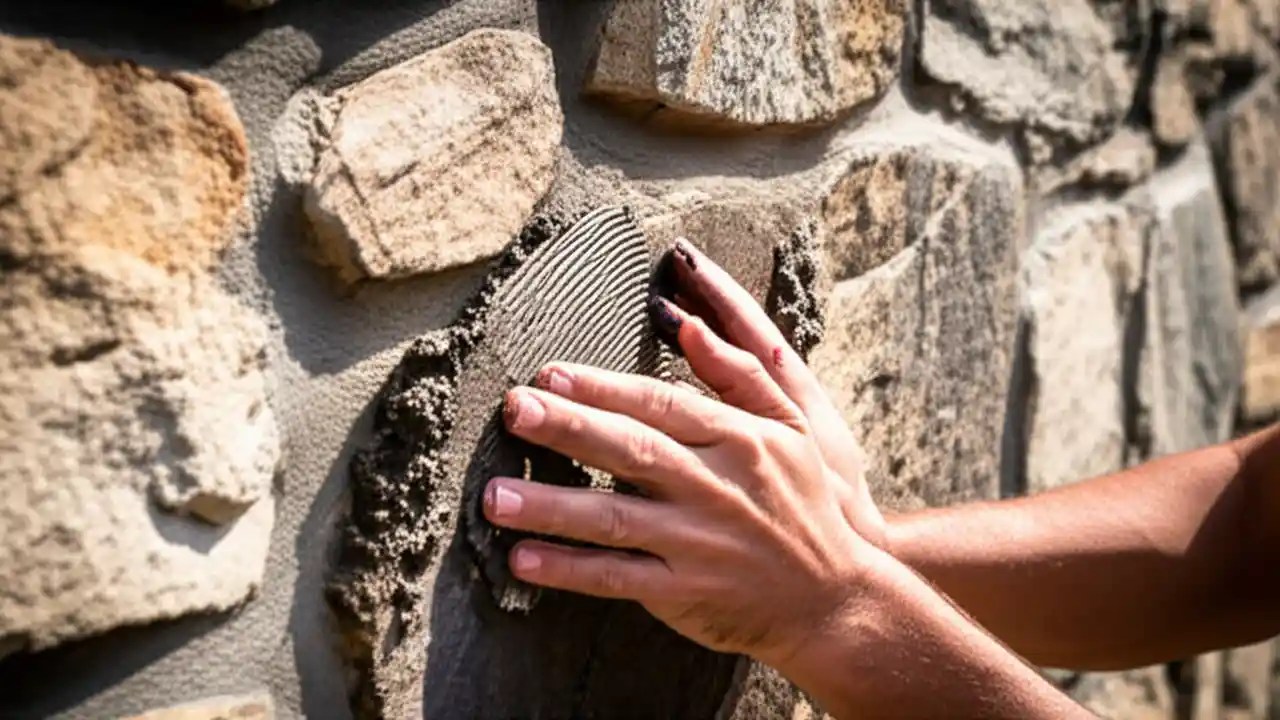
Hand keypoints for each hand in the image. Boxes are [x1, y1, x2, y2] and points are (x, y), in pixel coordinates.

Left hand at [482, 241, 878, 666]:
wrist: (836, 598)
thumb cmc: (808, 503)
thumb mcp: (796, 429)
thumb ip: (741, 376)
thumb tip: (689, 325)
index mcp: (741, 441)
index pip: (661, 405)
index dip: (603, 387)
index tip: (550, 373)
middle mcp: (716, 489)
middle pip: (631, 451)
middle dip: (567, 429)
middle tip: (513, 410)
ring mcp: (699, 544)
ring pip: (615, 520)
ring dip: (551, 507)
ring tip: (493, 496)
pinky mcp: (686, 593)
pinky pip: (618, 580)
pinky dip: (570, 571)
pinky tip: (524, 560)